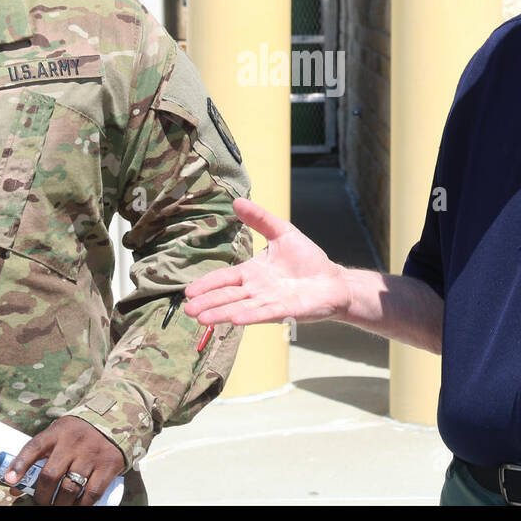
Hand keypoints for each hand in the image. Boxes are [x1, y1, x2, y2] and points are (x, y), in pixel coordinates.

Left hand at [5, 416, 123, 506]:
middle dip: (42, 496)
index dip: (20, 464)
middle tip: (41, 502)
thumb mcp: (58, 435)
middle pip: (50, 475)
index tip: (10, 481)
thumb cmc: (78, 433)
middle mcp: (74, 442)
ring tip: (56, 506)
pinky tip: (76, 507)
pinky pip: (92, 493)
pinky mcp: (108, 465)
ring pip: (70, 488)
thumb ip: (39, 457)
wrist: (114, 421)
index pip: (34, 447)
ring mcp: (92, 454)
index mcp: (57, 432)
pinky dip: (81, 505)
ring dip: (59, 504)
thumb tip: (14, 487)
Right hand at [183, 197, 349, 326]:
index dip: (207, 284)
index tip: (188, 292)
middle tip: (187, 310)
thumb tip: (236, 200)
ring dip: (220, 313)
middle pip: (227, 296)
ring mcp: (269, 302)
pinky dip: (249, 317)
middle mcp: (256, 290)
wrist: (332, 280)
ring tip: (201, 319)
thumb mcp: (282, 232)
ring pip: (239, 308)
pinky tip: (234, 320)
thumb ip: (260, 219)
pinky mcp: (285, 311)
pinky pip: (264, 314)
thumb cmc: (307, 258)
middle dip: (207, 303)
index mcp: (252, 272)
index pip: (225, 278)